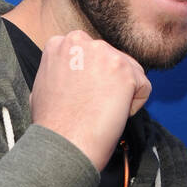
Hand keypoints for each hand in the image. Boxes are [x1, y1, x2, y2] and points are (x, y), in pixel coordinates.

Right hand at [30, 31, 151, 171]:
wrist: (63, 144)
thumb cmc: (51, 125)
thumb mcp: (43, 86)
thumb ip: (59, 70)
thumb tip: (68, 72)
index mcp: (60, 44)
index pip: (91, 56)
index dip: (90, 80)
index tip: (82, 98)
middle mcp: (81, 42)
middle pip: (112, 60)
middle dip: (109, 84)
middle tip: (94, 108)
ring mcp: (104, 54)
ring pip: (130, 71)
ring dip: (122, 94)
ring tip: (101, 112)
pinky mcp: (124, 70)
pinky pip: (143, 87)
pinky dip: (133, 106)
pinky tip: (111, 115)